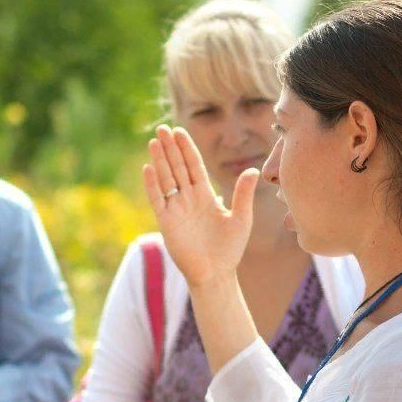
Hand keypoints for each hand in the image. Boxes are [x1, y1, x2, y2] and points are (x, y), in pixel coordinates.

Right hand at [143, 126, 256, 288]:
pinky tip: (148, 168)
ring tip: (154, 141)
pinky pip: (158, 199)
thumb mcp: (241, 218)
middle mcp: (189, 198)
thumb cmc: (230, 249)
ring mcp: (176, 209)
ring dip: (160, 160)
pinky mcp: (167, 222)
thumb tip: (253, 169)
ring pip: (166, 178)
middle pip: (177, 167)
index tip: (179, 131)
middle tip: (162, 128)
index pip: (194, 165)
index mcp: (205, 194)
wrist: (216, 273)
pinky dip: (152, 184)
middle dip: (170, 148)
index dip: (186, 148)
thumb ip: (243, 193)